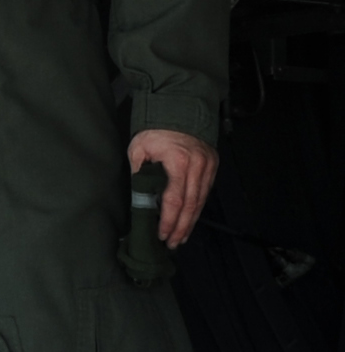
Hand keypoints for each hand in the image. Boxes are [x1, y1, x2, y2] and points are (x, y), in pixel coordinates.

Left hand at [129, 129, 217, 249]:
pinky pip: (205, 191)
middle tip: (173, 243)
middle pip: (191, 205)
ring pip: (201, 200)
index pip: (174, 199)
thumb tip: (140, 200)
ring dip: (191, 221)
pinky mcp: (212, 164)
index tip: (162, 234)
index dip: (169, 220)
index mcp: (179, 162)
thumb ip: (140, 175)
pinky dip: (197, 207)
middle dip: (182, 227)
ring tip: (181, 237)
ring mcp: (208, 165)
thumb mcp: (139, 150)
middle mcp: (198, 166)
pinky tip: (190, 218)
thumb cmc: (155, 130)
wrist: (177, 108)